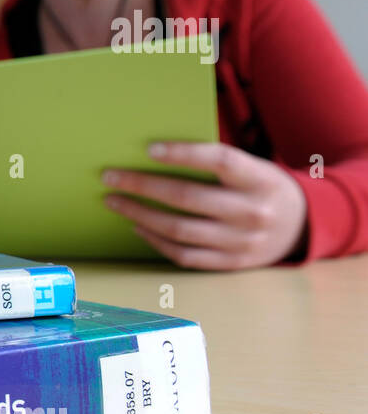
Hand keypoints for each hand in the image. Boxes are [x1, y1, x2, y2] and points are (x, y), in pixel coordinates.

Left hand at [102, 142, 307, 269]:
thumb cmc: (262, 187)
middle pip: (188, 198)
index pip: (220, 160)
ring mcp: (242, 242)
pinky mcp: (230, 264)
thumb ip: (218, 163)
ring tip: (115, 201)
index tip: (148, 149)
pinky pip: (184, 255)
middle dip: (142, 186)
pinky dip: (156, 240)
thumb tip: (155, 153)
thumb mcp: (254, 168)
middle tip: (110, 177)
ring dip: (140, 214)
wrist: (302, 226)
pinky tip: (137, 225)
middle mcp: (253, 212)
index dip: (184, 154)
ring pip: (179, 230)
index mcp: (260, 179)